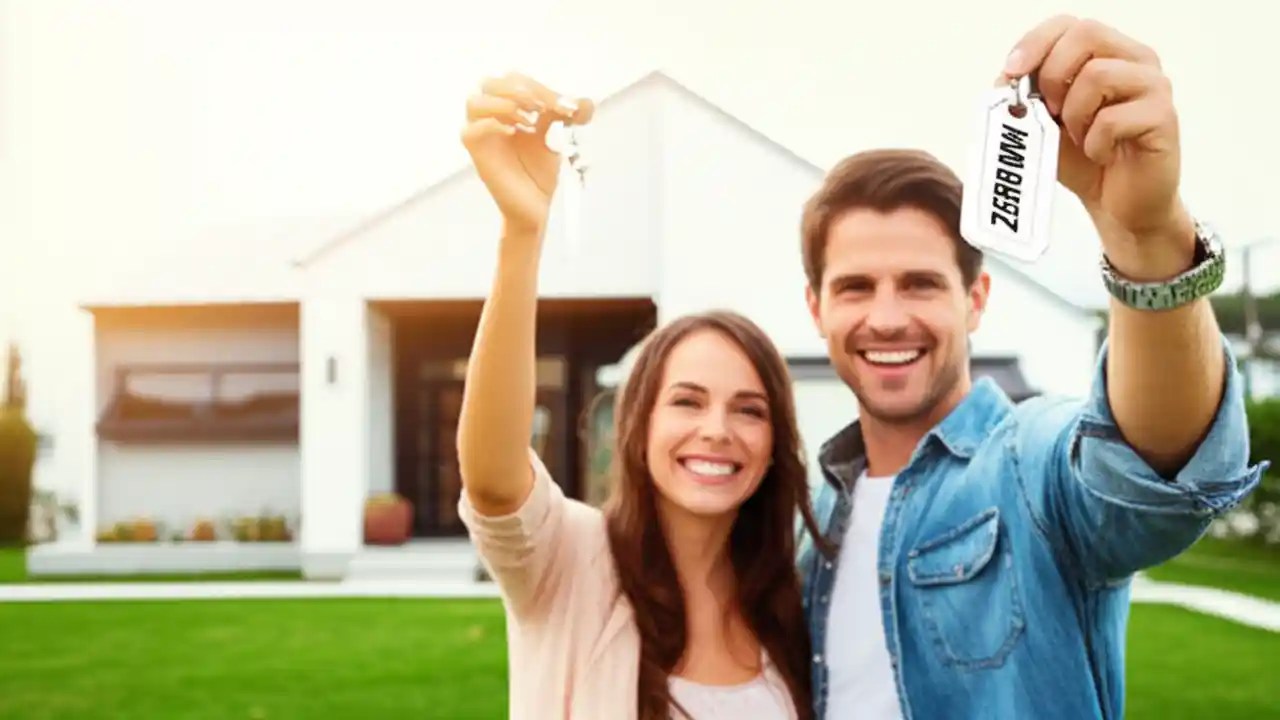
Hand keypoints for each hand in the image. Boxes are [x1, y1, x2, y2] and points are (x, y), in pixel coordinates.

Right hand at [460, 72, 593, 234]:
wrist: (535, 205)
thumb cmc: (540, 171)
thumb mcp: (555, 137)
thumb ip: (565, 116)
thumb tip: (586, 102)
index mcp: (506, 107)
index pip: (515, 80)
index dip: (540, 88)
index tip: (566, 106)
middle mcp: (489, 116)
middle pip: (489, 83)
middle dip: (518, 89)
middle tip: (542, 107)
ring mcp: (480, 134)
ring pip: (474, 101)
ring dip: (503, 104)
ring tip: (529, 120)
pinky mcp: (476, 153)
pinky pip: (471, 130)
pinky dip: (492, 125)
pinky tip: (514, 133)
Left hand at [1002, 16, 1192, 251]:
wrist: (1118, 204)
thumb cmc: (1083, 158)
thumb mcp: (1043, 124)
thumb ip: (1026, 96)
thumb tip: (1006, 78)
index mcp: (1107, 53)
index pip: (1069, 24)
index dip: (1035, 42)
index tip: (1012, 72)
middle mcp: (1135, 60)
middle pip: (1087, 34)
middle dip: (1053, 75)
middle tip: (1050, 112)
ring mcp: (1153, 86)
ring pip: (1098, 75)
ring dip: (1074, 115)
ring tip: (1080, 138)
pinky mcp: (1163, 117)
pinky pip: (1112, 119)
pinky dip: (1094, 143)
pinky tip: (1102, 154)